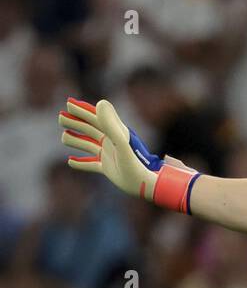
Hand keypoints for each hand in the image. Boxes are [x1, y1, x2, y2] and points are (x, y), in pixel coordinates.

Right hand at [58, 97, 199, 211]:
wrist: (144, 185)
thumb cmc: (134, 163)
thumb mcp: (120, 142)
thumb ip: (110, 123)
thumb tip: (99, 102)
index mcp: (114, 133)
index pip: (95, 118)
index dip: (82, 110)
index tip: (68, 104)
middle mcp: (111, 143)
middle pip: (90, 130)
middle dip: (75, 123)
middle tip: (60, 117)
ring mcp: (109, 156)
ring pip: (89, 145)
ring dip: (76, 141)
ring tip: (63, 137)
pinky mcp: (108, 169)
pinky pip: (91, 164)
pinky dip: (81, 163)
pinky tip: (70, 162)